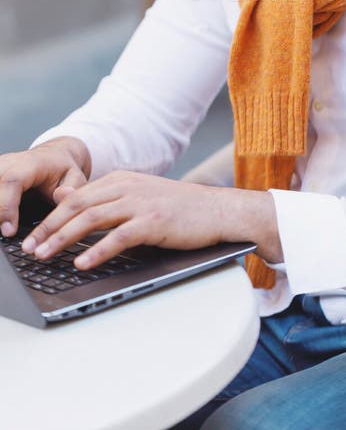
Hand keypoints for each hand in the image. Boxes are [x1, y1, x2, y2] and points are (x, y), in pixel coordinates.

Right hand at [0, 137, 90, 236]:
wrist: (54, 157)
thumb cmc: (63, 170)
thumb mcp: (75, 177)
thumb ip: (73, 188)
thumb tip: (63, 195)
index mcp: (31, 163)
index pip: (13, 181)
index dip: (6, 206)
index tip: (8, 230)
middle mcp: (9, 163)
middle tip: (4, 233)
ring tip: (2, 226)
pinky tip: (1, 221)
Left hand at [21, 170, 281, 268]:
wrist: (217, 211)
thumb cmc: (179, 209)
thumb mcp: (138, 196)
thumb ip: (104, 198)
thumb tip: (66, 198)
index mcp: (121, 179)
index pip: (76, 196)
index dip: (51, 217)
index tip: (33, 236)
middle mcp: (128, 186)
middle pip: (78, 205)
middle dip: (49, 228)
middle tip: (30, 248)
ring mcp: (141, 202)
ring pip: (92, 218)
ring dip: (64, 238)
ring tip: (46, 255)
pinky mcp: (154, 221)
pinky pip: (119, 236)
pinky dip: (97, 250)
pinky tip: (83, 263)